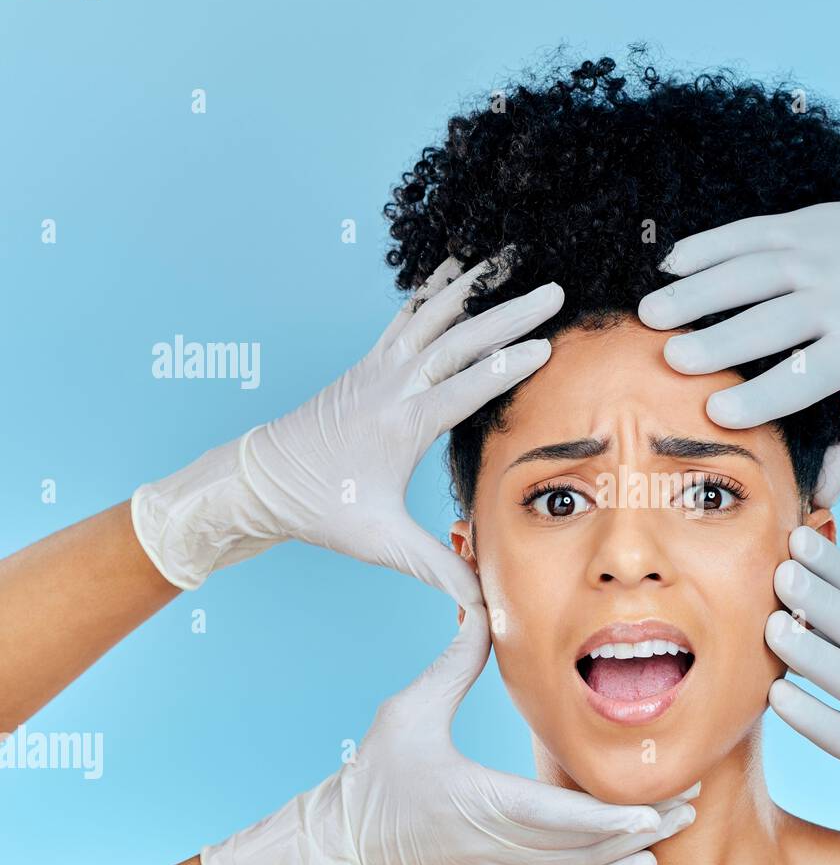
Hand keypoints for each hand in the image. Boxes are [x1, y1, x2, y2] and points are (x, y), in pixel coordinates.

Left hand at [132, 258, 561, 604]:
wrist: (260, 479)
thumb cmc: (321, 509)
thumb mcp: (382, 543)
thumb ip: (438, 569)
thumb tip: (485, 605)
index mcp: (400, 425)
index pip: (465, 387)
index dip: (508, 367)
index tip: (548, 346)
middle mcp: (391, 386)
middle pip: (458, 339)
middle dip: (510, 314)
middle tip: (554, 292)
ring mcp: (377, 368)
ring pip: (433, 316)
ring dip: (475, 289)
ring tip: (510, 260)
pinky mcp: (369, 364)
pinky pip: (408, 317)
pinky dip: (435, 291)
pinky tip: (455, 271)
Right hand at [201, 603, 698, 864]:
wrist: (337, 852)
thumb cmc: (371, 779)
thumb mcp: (407, 712)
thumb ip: (453, 664)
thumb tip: (481, 607)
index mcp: (478, 801)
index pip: (561, 816)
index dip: (614, 816)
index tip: (657, 803)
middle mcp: (493, 847)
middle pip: (584, 848)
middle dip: (643, 829)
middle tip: (691, 805)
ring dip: (628, 858)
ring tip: (672, 833)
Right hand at [638, 185, 839, 506]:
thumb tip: (821, 498)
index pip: (802, 376)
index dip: (756, 400)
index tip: (714, 418)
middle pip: (764, 321)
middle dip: (712, 342)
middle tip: (665, 361)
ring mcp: (826, 250)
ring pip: (748, 271)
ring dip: (694, 290)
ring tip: (648, 313)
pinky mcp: (816, 220)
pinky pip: (752, 231)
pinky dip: (709, 244)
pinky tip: (673, 261)